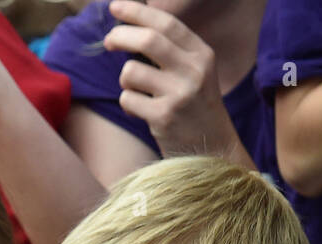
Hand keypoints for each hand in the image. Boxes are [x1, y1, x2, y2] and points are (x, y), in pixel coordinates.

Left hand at [102, 0, 243, 160]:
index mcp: (202, 54)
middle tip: (108, 41)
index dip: (137, 12)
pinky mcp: (163, 117)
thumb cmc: (194, 108)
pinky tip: (141, 112)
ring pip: (131, 71)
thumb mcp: (193, 73)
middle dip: (121, 36)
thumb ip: (170, 51)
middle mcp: (194, 71)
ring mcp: (179, 94)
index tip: (115, 7)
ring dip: (125, 79)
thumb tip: (132, 27)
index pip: (166, 24)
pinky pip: (128, 99)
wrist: (212, 150)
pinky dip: (128, 103)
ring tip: (137, 91)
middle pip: (148, 40)